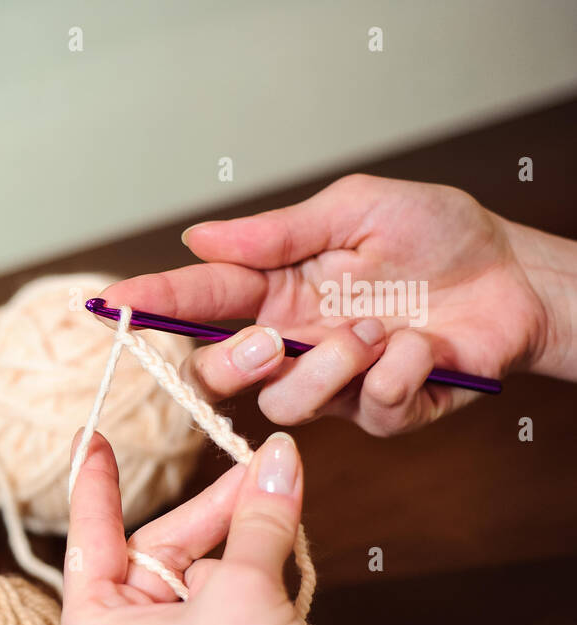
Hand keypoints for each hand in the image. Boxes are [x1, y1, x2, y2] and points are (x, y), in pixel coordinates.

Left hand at [59, 429, 507, 624]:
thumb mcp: (245, 592)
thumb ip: (256, 519)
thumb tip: (278, 458)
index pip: (91, 539)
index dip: (96, 483)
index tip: (92, 437)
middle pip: (154, 554)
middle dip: (209, 514)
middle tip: (257, 469)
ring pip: (191, 579)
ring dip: (234, 546)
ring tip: (278, 507)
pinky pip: (212, 609)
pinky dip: (243, 581)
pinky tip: (278, 553)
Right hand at [98, 174, 566, 434]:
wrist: (516, 276)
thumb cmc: (436, 234)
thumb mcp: (355, 209)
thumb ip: (276, 232)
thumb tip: (196, 236)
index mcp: (274, 290)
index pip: (197, 304)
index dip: (152, 307)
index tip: (110, 308)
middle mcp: (291, 341)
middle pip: (217, 375)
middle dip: (234, 362)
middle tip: (271, 339)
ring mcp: (333, 383)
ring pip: (286, 405)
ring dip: (332, 365)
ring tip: (380, 328)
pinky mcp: (381, 412)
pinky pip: (366, 412)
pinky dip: (398, 371)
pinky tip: (424, 345)